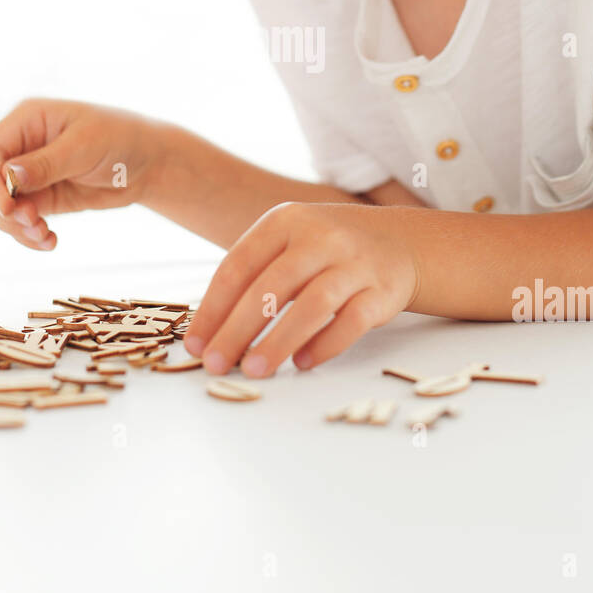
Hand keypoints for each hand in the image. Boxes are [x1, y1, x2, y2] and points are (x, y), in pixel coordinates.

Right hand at [0, 98, 161, 250]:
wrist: (150, 163)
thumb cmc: (120, 139)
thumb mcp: (85, 146)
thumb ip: (46, 163)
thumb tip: (8, 175)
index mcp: (28, 120)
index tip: (6, 207)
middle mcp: (21, 145)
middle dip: (2, 207)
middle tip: (32, 222)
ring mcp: (29, 174)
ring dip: (14, 226)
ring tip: (43, 235)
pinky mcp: (41, 197)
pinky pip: (19, 220)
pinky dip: (27, 234)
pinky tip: (49, 241)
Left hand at [183, 201, 421, 375]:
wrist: (396, 242)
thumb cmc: (325, 251)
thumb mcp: (288, 243)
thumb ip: (254, 277)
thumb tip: (210, 332)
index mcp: (285, 221)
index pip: (239, 266)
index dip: (213, 308)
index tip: (196, 344)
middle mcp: (321, 236)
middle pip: (271, 287)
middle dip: (237, 331)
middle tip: (215, 365)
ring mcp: (355, 262)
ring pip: (312, 305)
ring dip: (278, 342)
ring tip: (254, 371)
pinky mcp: (383, 290)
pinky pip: (351, 322)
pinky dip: (324, 345)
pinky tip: (301, 363)